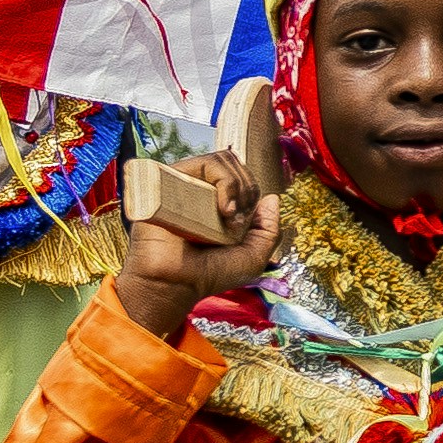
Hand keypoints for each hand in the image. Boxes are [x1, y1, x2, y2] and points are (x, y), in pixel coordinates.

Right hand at [107, 146, 281, 342]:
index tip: (243, 224)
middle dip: (247, 190)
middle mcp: (199, 189)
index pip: (243, 176)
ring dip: (237, 187)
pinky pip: (204, 163)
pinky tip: (222, 210)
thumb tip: (272, 197)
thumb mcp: (252, 257)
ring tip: (228, 216)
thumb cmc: (209, 274)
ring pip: (222, 160)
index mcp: (215, 201)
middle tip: (236, 221)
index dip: (252, 194)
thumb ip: (269, 231)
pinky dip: (224, 183)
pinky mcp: (169, 180)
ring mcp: (183, 183)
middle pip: (235, 163)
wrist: (175, 283)